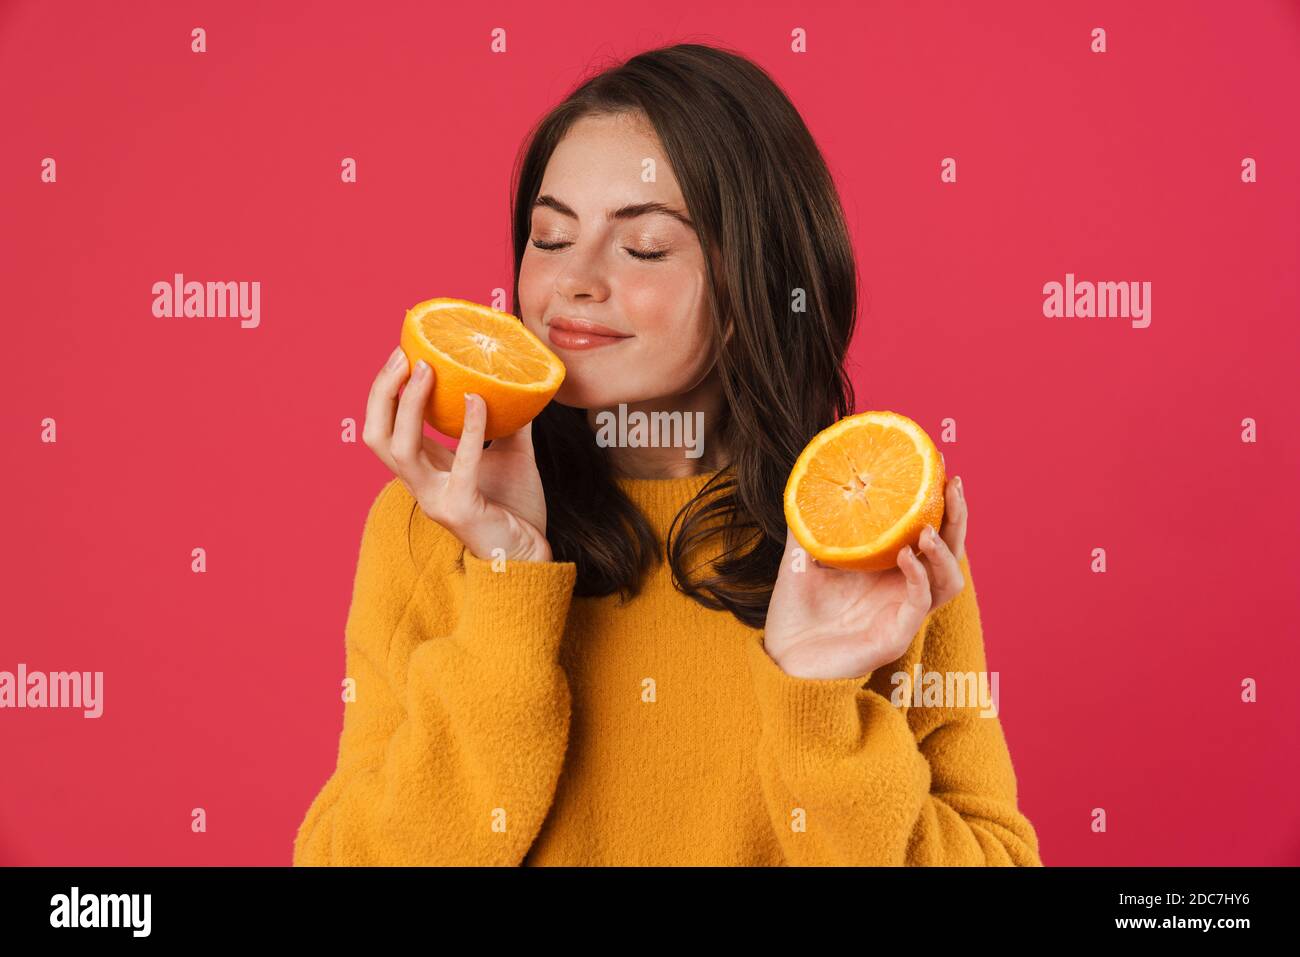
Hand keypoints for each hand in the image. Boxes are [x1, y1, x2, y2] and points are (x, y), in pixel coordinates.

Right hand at [363, 346, 552, 562]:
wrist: (531, 554)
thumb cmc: (516, 508)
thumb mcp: (511, 454)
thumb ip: (509, 421)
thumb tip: (522, 378)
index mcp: (426, 469)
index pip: (387, 427)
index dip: (386, 390)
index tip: (403, 352)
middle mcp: (421, 484)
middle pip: (377, 436)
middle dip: (382, 393)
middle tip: (403, 355)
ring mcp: (435, 498)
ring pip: (400, 450)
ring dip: (409, 405)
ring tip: (425, 369)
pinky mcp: (460, 508)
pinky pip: (461, 463)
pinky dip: (470, 427)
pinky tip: (479, 399)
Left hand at [763, 475, 968, 679]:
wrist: (780, 658)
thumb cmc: (794, 613)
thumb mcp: (801, 558)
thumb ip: (808, 524)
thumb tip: (807, 481)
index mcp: (888, 570)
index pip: (929, 532)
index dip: (939, 502)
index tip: (941, 466)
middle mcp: (903, 590)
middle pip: (950, 551)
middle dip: (957, 517)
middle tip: (954, 484)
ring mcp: (903, 614)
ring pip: (949, 580)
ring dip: (945, 550)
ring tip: (926, 528)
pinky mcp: (896, 636)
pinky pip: (921, 602)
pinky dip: (919, 576)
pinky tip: (905, 555)